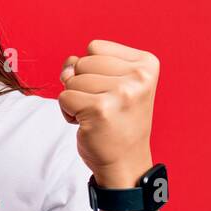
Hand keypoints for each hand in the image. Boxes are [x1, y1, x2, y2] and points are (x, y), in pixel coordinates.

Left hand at [58, 39, 158, 187]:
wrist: (125, 163)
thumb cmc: (117, 122)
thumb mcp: (111, 83)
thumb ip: (86, 65)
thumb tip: (67, 65)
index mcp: (147, 64)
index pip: (95, 47)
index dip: (93, 70)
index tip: (111, 92)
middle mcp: (138, 77)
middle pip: (82, 62)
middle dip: (82, 85)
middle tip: (103, 107)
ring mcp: (120, 93)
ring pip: (71, 80)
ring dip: (75, 100)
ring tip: (96, 116)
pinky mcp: (100, 110)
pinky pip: (64, 98)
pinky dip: (68, 113)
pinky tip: (88, 124)